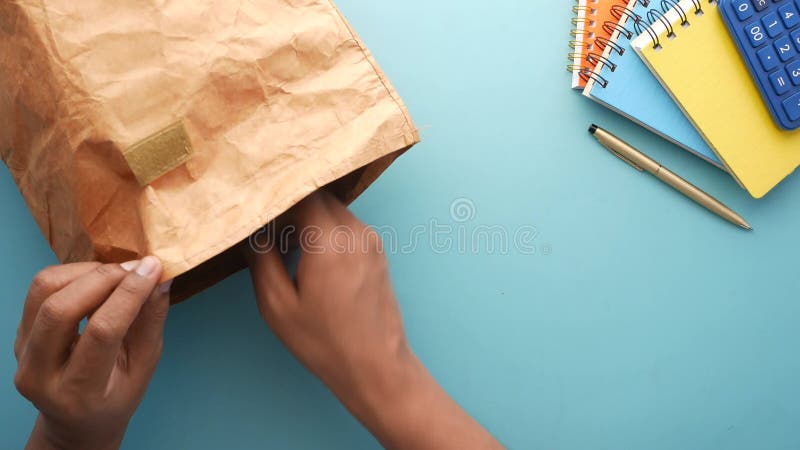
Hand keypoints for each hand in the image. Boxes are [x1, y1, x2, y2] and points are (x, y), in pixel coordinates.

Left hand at [14, 257, 169, 449]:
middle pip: (61, 308)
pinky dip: (73, 274)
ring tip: (118, 274)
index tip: (153, 269)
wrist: (75, 420)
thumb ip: (151, 322)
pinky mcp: (18, 332)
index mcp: (78, 392)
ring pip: (44, 289)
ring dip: (86, 271)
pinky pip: (40, 289)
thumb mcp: (144, 367)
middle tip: (136, 269)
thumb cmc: (116, 397)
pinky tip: (98, 281)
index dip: (129, 294)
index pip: (102, 332)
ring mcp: (21, 351)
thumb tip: (159, 278)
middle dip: (103, 278)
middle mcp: (40, 373)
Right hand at [248, 192, 502, 449]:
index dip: (274, 193)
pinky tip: (307, 258)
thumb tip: (253, 231)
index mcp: (328, 239)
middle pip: (317, 196)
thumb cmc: (324, 341)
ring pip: (332, 209)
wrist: (376, 365)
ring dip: (307, 219)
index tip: (254, 203)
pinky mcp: (376, 251)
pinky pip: (345, 226)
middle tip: (264, 226)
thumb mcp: (277, 305)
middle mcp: (354, 230)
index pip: (300, 190)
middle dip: (289, 205)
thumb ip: (261, 259)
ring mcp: (370, 239)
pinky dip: (324, 231)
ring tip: (283, 246)